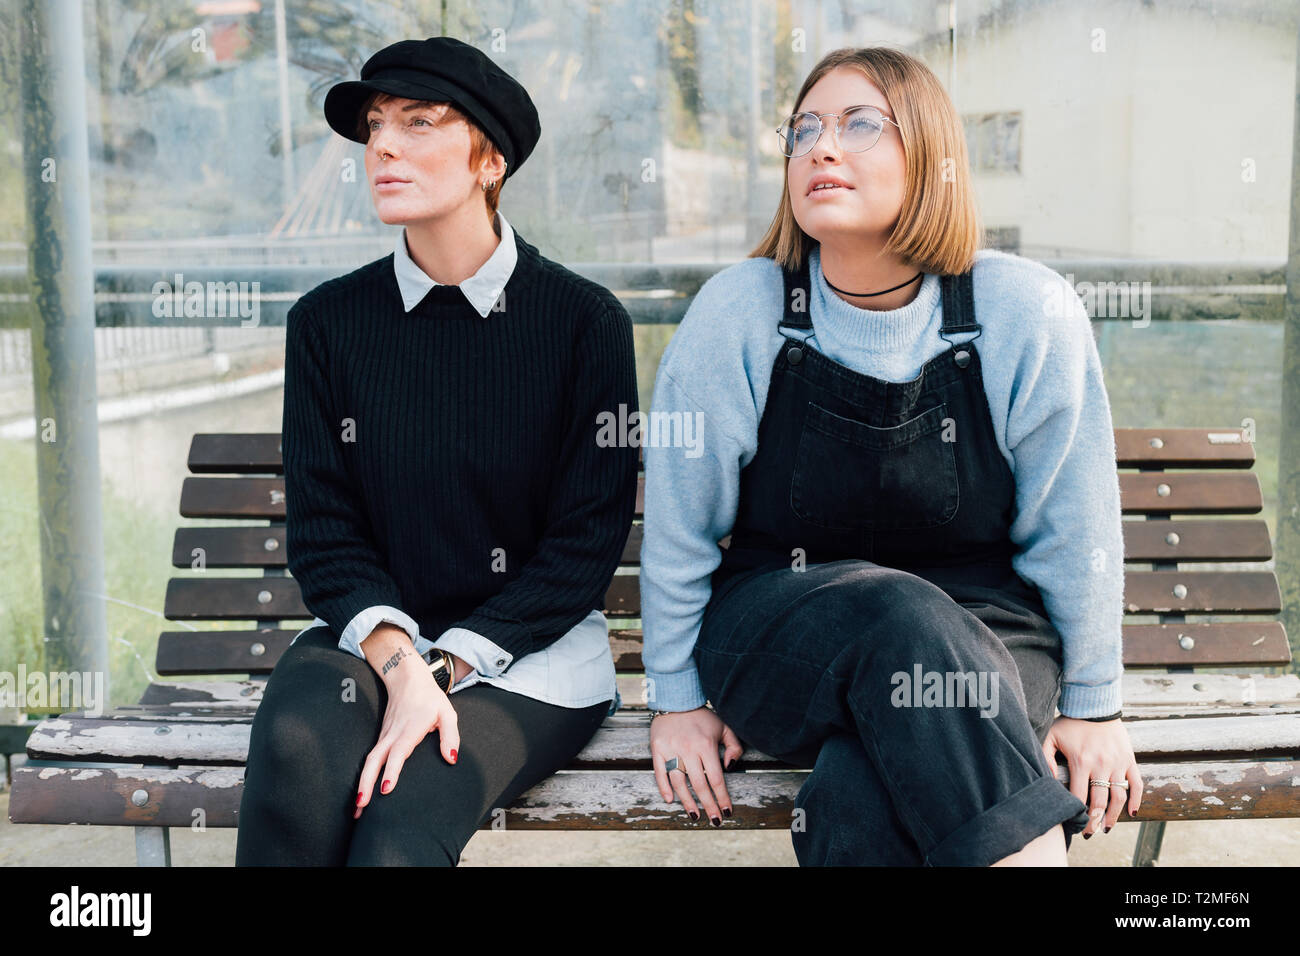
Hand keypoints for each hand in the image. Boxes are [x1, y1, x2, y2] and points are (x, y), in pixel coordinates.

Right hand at [354, 637, 460, 818]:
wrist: (407, 678)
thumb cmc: (430, 698)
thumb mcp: (447, 713)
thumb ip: (451, 736)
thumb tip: (451, 759)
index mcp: (410, 729)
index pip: (398, 752)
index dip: (391, 771)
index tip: (385, 789)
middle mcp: (393, 734)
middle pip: (375, 760)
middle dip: (366, 783)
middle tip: (361, 805)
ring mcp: (384, 735)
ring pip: (369, 761)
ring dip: (362, 783)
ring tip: (357, 809)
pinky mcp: (381, 737)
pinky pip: (371, 758)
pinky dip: (365, 775)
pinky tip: (363, 792)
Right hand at [650, 707, 743, 824]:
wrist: (676, 698)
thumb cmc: (702, 716)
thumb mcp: (723, 727)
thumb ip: (734, 746)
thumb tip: (731, 767)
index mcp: (706, 745)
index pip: (716, 778)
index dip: (722, 797)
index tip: (727, 810)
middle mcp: (688, 749)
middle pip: (700, 785)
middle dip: (709, 805)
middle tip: (714, 820)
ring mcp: (671, 750)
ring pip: (680, 783)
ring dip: (687, 801)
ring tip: (694, 815)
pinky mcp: (657, 749)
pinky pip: (660, 773)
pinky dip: (664, 788)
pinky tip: (670, 800)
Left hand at [1042, 716, 1143, 837]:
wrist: (1096, 704)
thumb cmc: (1070, 723)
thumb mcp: (1051, 737)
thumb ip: (1045, 758)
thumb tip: (1046, 780)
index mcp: (1081, 762)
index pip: (1079, 796)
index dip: (1076, 813)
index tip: (1073, 824)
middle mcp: (1101, 765)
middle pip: (1099, 802)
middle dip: (1094, 821)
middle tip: (1090, 833)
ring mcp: (1118, 763)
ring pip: (1119, 797)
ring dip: (1113, 816)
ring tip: (1106, 827)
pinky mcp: (1130, 759)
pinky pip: (1136, 784)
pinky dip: (1136, 800)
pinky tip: (1131, 813)